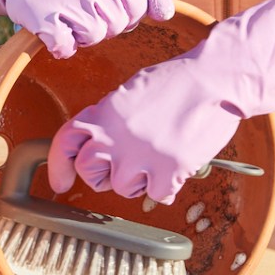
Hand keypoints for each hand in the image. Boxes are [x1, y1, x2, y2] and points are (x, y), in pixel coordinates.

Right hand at [0, 0, 172, 58]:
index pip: (139, 6)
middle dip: (103, 24)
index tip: (104, 2)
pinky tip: (53, 28)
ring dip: (82, 35)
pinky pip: (66, 47)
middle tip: (80, 6)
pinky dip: (61, 46)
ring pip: (94, 36)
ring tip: (67, 13)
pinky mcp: (40, 12)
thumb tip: (167, 15)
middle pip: (118, 24)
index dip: (124, 13)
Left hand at [48, 0, 274, 202]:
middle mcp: (114, 136)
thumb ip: (108, 119)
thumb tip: (95, 144)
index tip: (60, 183)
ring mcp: (141, 155)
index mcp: (103, 114)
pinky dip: (169, 185)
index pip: (65, 144)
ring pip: (124, 188)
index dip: (58, 167)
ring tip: (159, 154)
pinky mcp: (169, 170)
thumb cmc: (176, 83)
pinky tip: (178, 163)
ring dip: (140, 179)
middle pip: (90, 173)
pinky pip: (158, 195)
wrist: (215, 79)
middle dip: (104, 175)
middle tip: (123, 166)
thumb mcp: (129, 94)